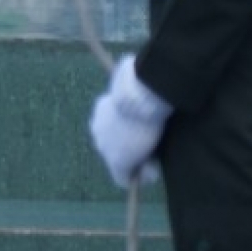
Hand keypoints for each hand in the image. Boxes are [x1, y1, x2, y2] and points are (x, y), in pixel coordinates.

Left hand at [86, 56, 171, 189]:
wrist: (139, 98)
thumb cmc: (140, 87)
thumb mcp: (134, 88)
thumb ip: (131, 90)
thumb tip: (131, 71)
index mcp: (102, 111)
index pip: (114, 129)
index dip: (132, 136)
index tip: (147, 135)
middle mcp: (98, 129)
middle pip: (115, 147)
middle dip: (134, 151)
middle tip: (153, 149)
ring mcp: (105, 147)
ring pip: (120, 163)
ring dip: (138, 164)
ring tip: (154, 159)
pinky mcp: (116, 163)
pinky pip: (124, 179)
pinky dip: (139, 178)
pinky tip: (151, 171)